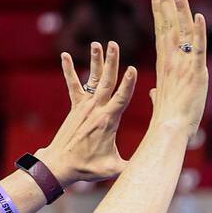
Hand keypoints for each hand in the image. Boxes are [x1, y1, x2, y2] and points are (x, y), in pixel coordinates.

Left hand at [37, 41, 136, 184]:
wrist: (60, 165)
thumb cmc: (87, 168)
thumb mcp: (114, 168)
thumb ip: (132, 165)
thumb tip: (151, 166)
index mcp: (108, 121)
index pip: (121, 98)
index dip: (128, 84)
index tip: (132, 68)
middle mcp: (96, 109)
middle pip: (107, 81)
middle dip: (112, 62)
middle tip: (114, 44)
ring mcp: (84, 107)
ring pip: (93, 79)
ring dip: (96, 61)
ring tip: (97, 44)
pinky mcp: (75, 108)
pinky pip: (73, 85)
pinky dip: (69, 70)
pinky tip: (64, 55)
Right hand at [148, 0, 207, 131]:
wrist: (170, 128)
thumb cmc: (167, 119)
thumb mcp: (161, 101)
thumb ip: (157, 93)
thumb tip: (154, 94)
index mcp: (164, 64)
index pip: (161, 31)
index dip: (159, 12)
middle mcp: (171, 59)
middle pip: (168, 24)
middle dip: (166, 1)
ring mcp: (183, 64)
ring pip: (182, 30)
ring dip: (180, 8)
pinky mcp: (196, 72)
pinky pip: (199, 47)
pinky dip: (199, 31)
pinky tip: (199, 16)